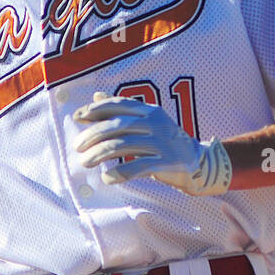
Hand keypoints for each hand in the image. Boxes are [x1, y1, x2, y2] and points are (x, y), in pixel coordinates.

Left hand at [72, 92, 232, 195]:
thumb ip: (122, 109)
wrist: (197, 161)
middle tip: (77, 147)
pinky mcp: (166, 162)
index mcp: (149, 110)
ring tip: (85, 162)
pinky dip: (119, 173)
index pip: (119, 104)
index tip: (78, 117)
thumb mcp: (146, 120)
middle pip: (117, 126)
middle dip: (93, 136)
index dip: (97, 109)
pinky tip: (107, 178)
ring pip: (123, 146)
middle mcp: (156, 123)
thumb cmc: (164, 140)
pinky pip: (137, 168)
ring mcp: (162, 143)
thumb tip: (97, 95)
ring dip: (99, 155)